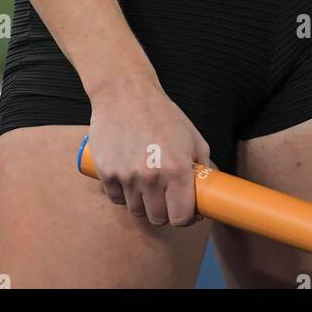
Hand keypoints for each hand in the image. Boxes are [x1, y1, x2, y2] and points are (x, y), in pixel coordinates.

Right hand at [88, 76, 210, 226]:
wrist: (125, 92)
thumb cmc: (162, 113)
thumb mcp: (192, 137)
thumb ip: (202, 167)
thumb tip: (205, 196)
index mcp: (177, 169)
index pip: (180, 217)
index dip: (184, 218)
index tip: (183, 211)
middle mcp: (151, 176)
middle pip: (158, 218)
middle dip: (164, 211)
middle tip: (164, 196)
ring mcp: (126, 176)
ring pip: (136, 210)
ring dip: (143, 202)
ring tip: (145, 182)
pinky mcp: (106, 172)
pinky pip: (116, 199)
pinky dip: (123, 193)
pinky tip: (128, 176)